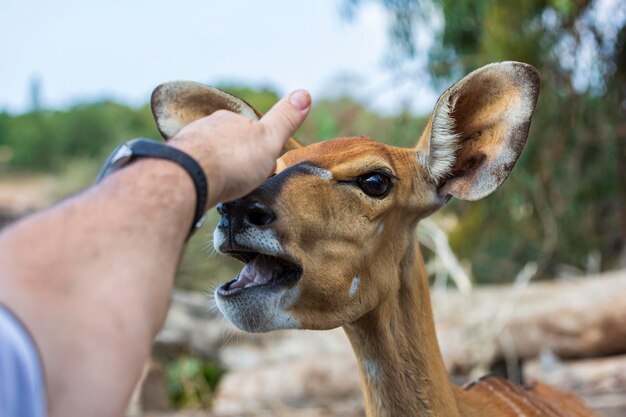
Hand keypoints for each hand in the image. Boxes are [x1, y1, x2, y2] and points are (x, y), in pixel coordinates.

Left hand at [168, 90, 310, 205]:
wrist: (190, 177)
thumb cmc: (233, 160)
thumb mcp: (269, 140)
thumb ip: (285, 119)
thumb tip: (304, 93)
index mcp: (231, 120)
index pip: (248, 132)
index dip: (258, 150)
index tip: (262, 168)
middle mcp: (206, 127)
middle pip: (226, 144)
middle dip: (234, 159)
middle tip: (241, 182)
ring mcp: (187, 144)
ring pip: (206, 156)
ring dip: (213, 169)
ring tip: (221, 188)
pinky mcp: (173, 163)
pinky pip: (189, 170)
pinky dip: (197, 178)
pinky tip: (202, 189)